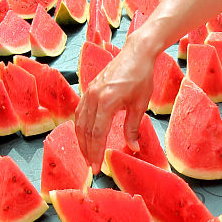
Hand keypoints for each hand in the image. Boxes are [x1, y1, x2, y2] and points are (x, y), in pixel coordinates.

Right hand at [74, 41, 155, 173]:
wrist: (136, 53)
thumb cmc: (141, 77)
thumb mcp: (140, 104)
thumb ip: (133, 127)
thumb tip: (134, 148)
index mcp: (107, 101)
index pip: (97, 134)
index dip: (96, 153)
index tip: (97, 168)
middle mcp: (94, 96)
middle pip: (85, 131)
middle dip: (87, 151)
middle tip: (91, 167)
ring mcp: (89, 92)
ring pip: (79, 122)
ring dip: (82, 141)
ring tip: (87, 155)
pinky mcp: (89, 89)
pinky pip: (80, 112)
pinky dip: (81, 127)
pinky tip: (84, 136)